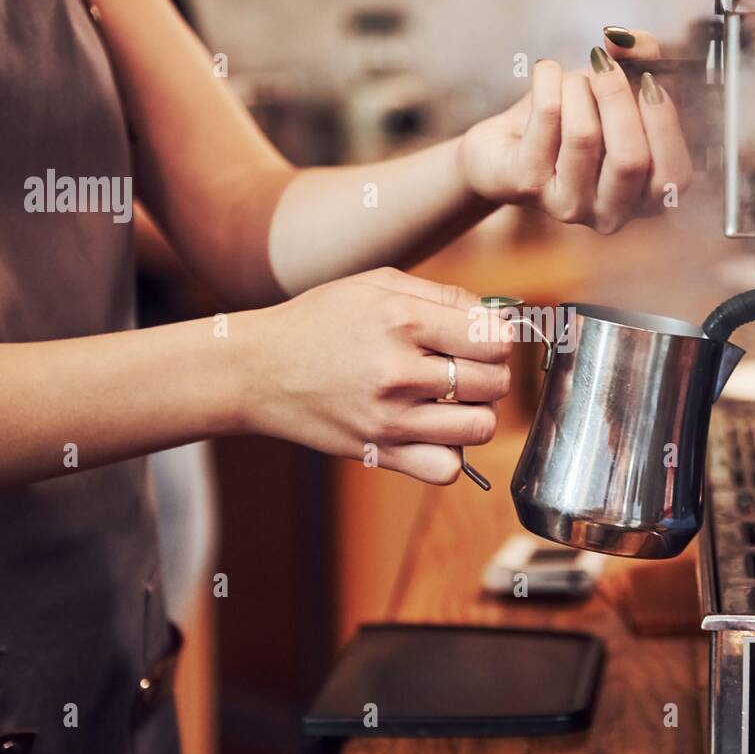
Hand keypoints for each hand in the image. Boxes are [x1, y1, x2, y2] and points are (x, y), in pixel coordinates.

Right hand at [241, 267, 511, 483]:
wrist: (256, 370)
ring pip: (481, 428)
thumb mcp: (377, 285)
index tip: (483, 339)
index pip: (495, 339)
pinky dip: (450, 453)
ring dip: (477, 413)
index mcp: (401, 319)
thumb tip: (498, 319)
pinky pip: (447, 468)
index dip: (498, 338)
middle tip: (467, 367)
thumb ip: (444, 297)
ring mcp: (389, 418)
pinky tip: (433, 431)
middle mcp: (397, 371)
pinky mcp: (378, 452)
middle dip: (492, 373)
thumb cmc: (319, 321)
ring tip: (454, 399)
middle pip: (495, 383)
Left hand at [458, 27, 691, 233]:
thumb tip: (626, 38)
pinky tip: (546, 73)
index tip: (648, 80)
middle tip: (603, 64)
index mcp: (646, 199)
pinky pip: (548, 117)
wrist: (505, 143)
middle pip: (629, 159)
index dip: (664, 123)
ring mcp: (568, 206)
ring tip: (570, 78)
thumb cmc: (571, 120)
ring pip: (584, 136)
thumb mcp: (617, 89)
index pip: (674, 176)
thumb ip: (638, 61)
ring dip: (579, 88)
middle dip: (618, 97)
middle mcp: (611, 214)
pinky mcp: (527, 184)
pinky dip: (549, 80)